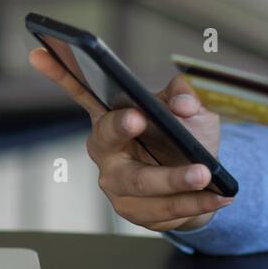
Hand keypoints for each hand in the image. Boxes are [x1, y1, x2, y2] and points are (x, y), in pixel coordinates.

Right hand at [28, 47, 234, 231]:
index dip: (62, 75)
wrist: (203, 181)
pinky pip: (164, 211)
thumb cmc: (186, 137)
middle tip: (141, 119)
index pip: (80, 91)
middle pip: (107, 140)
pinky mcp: (136, 213)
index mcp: (110, 117)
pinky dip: (195, 204)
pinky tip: (218, 197)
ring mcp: (117, 186)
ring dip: (175, 181)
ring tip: (205, 175)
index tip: (49, 55)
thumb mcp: (193, 108)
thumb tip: (183, 105)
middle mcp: (106, 152)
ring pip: (142, 185)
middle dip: (121, 128)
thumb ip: (187, 96)